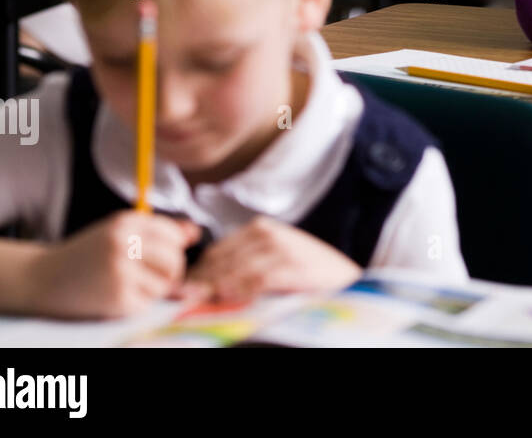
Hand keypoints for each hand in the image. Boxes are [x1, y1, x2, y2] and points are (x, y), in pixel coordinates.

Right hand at [28, 211, 200, 318]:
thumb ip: (158, 231)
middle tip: (148, 275)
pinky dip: (137, 304)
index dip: (172, 248)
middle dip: (169, 271)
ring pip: (164, 284)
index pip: (173, 235)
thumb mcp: (119, 233)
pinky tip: (116, 296)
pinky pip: (147, 303)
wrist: (41, 278)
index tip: (158, 255)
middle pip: (174, 260)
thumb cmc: (87, 254)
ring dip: (153, 289)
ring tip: (129, 284)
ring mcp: (119, 272)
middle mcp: (123, 244)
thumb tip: (194, 233)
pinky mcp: (115, 298)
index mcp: (125, 222)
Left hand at [184, 216, 359, 302]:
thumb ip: (242, 267)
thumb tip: (196, 287)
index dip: (198, 275)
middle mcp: (268, 233)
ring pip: (234, 269)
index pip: (215, 253)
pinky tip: (236, 299)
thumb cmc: (309, 276)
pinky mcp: (292, 265)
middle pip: (220, 261)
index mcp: (261, 229)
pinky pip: (257, 278)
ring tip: (210, 301)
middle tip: (188, 301)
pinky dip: (243, 290)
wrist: (347, 281)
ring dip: (217, 288)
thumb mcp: (275, 262)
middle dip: (203, 283)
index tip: (184, 296)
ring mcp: (281, 248)